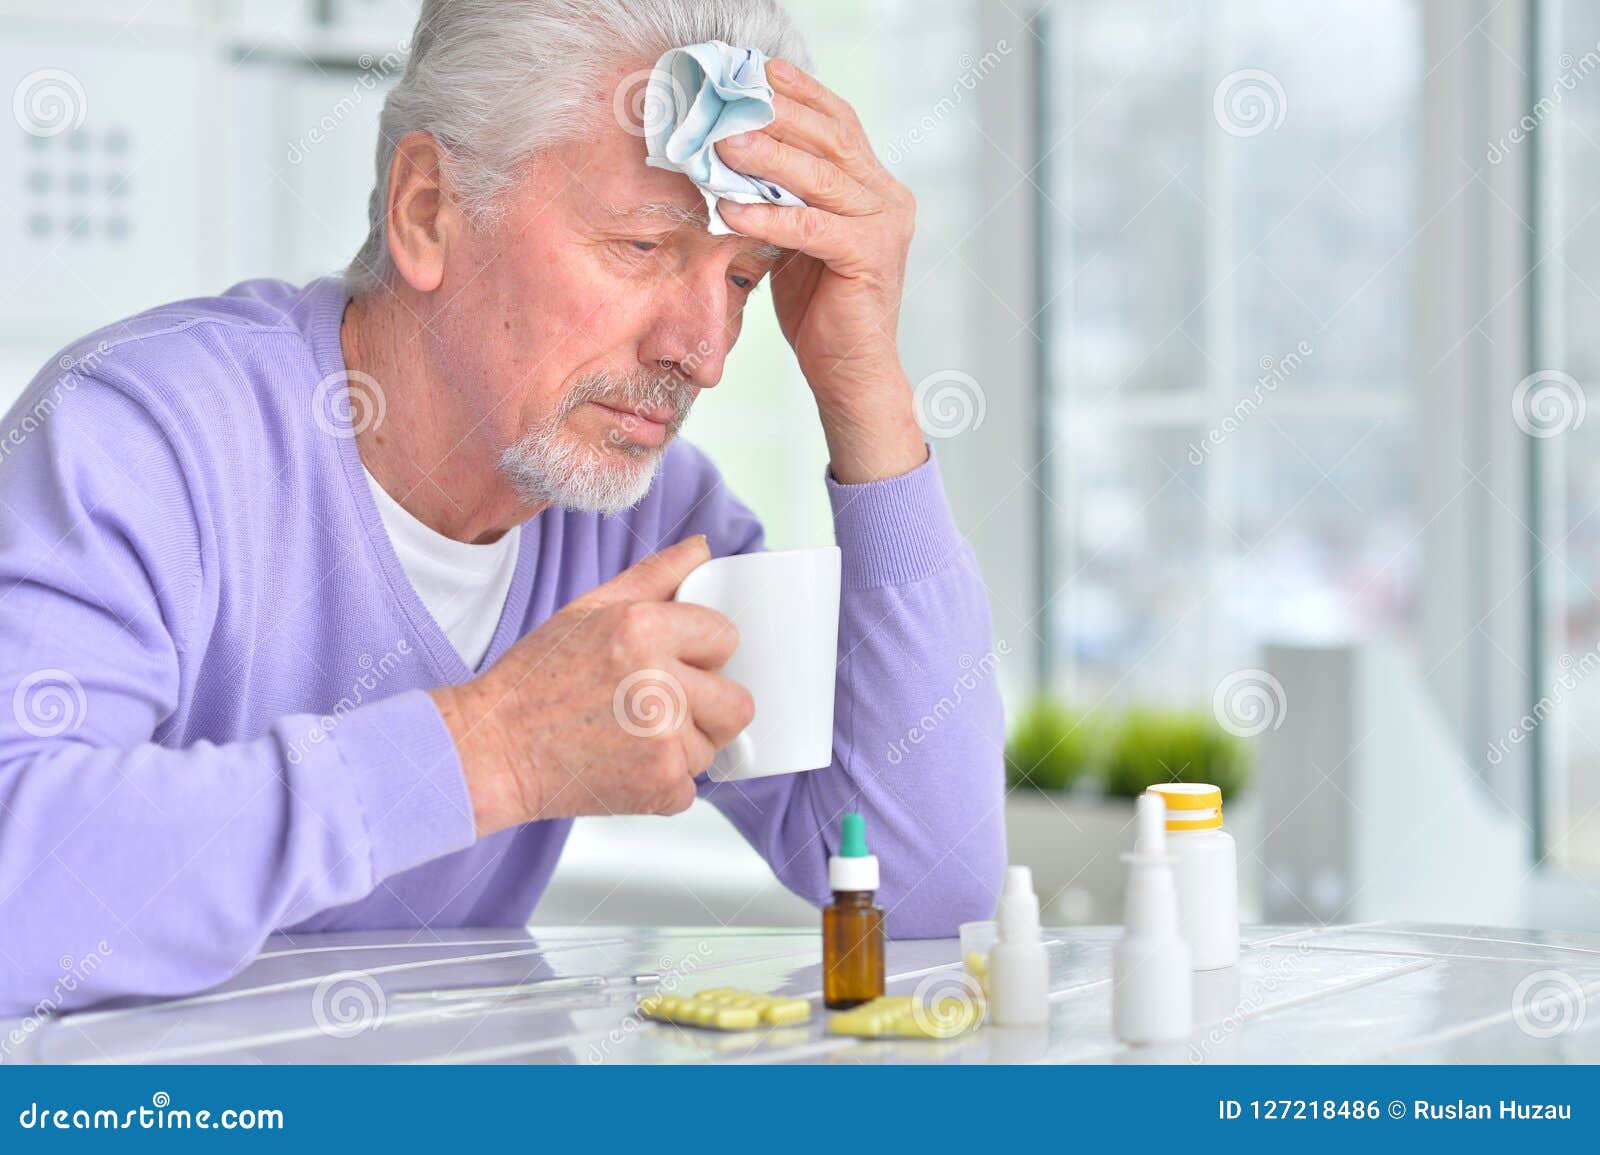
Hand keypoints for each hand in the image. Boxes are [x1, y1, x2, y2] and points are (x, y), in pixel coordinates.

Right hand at [430, 536, 755, 836]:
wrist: (494, 749)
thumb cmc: (537, 680)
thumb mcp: (590, 610)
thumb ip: (655, 577)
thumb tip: (702, 549)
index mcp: (643, 629)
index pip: (726, 637)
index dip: (702, 651)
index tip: (672, 662)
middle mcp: (659, 684)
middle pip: (738, 701)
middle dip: (709, 704)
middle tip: (660, 705)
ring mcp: (663, 741)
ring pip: (713, 746)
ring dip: (682, 745)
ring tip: (630, 735)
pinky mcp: (660, 787)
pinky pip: (692, 785)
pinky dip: (663, 780)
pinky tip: (623, 764)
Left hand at [716, 60, 926, 482]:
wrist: (849, 372)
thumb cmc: (819, 307)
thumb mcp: (796, 237)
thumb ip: (781, 196)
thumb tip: (730, 153)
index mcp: (875, 185)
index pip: (839, 123)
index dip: (799, 93)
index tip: (756, 71)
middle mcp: (889, 197)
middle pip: (830, 138)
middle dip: (775, 115)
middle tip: (725, 102)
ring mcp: (885, 226)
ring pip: (820, 176)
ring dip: (766, 156)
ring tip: (719, 143)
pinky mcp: (870, 257)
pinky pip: (811, 227)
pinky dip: (768, 216)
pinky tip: (729, 208)